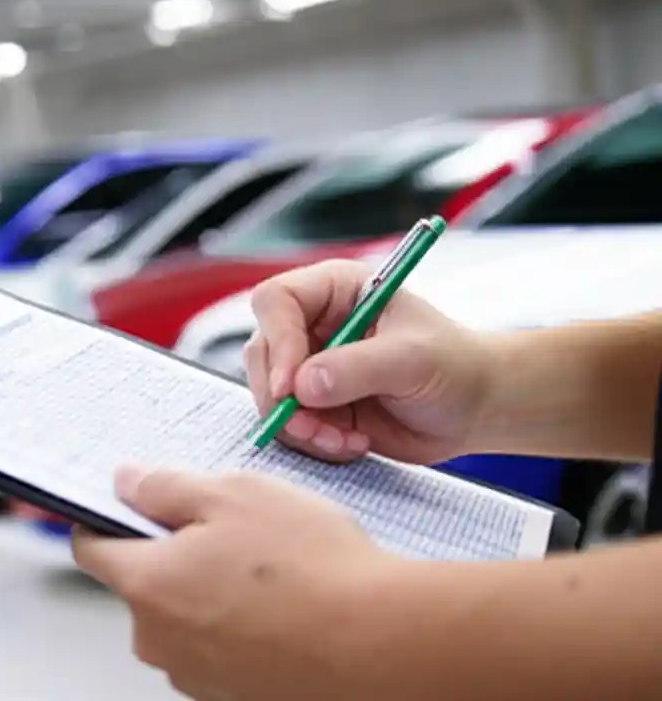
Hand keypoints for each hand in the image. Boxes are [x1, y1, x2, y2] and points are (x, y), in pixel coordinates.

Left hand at [73, 467, 406, 699]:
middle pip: (143, 584)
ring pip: (184, 618)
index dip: (108, 519)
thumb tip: (128, 483)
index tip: (132, 506)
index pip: (91, 548)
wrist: (383, 643)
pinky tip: (284, 608)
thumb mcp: (234, 494)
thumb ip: (166, 487)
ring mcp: (196, 675)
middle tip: (231, 532)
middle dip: (175, 555)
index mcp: (146, 585)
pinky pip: (220, 648)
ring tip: (270, 573)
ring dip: (211, 593)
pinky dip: (240, 627)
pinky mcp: (234, 695)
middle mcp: (159, 641)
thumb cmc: (313, 568)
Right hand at [245, 260, 492, 463]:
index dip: (277, 342)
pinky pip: (288, 426)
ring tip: (345, 441)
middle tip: (314, 428)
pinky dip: (313, 443)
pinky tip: (352, 444)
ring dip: (299, 427)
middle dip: (283, 398)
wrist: (472, 408)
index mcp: (335, 291)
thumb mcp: (412, 360)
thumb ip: (357, 368)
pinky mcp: (313, 405)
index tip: (290, 387)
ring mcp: (309, 366)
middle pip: (262, 353)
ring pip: (269, 395)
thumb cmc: (453, 367)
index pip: (277, 302)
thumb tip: (302, 385)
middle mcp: (313, 324)